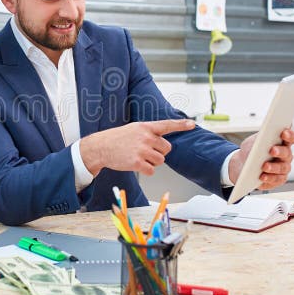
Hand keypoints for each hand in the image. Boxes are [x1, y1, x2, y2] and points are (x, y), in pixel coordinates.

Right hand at [80, 118, 195, 175]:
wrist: (101, 147)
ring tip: (139, 157)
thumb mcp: (134, 129)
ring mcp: (142, 150)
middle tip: (145, 151)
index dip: (181, 125)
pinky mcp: (137, 163)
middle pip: (167, 149)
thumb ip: (149, 133)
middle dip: (159, 152)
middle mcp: (146, 137)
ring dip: (152, 162)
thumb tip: (164, 144)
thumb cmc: (117, 139)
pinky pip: (152, 170)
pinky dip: (146, 170)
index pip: (167, 125)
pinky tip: (136, 164)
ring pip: (160, 161)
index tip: (192, 124)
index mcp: (146, 127)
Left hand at [228, 129, 293, 189]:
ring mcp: (283, 168)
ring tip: (264, 166)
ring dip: (274, 167)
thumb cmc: (251, 149)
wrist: (242, 163)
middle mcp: (285, 155)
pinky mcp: (278, 179)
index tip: (284, 133)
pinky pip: (276, 179)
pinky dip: (269, 178)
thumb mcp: (254, 140)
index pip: (290, 137)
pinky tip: (262, 176)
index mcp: (282, 142)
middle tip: (272, 150)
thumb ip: (260, 137)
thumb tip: (262, 137)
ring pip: (283, 168)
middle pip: (287, 153)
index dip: (289, 135)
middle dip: (280, 151)